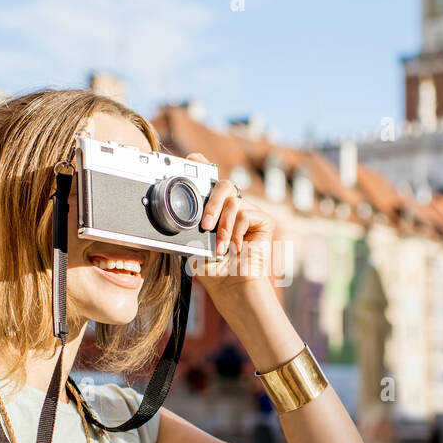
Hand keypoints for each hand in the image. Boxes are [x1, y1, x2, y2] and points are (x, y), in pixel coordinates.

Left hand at [185, 152, 276, 303]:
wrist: (231, 284)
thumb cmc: (212, 267)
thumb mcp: (194, 243)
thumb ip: (190, 225)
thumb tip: (178, 214)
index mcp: (216, 209)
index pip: (211, 182)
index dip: (202, 166)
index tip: (191, 157)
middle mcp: (233, 206)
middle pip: (224, 185)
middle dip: (212, 203)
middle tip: (204, 224)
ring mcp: (249, 211)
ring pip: (233, 202)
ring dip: (223, 227)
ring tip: (219, 247)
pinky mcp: (263, 220)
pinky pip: (246, 214)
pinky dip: (237, 232)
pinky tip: (236, 248)